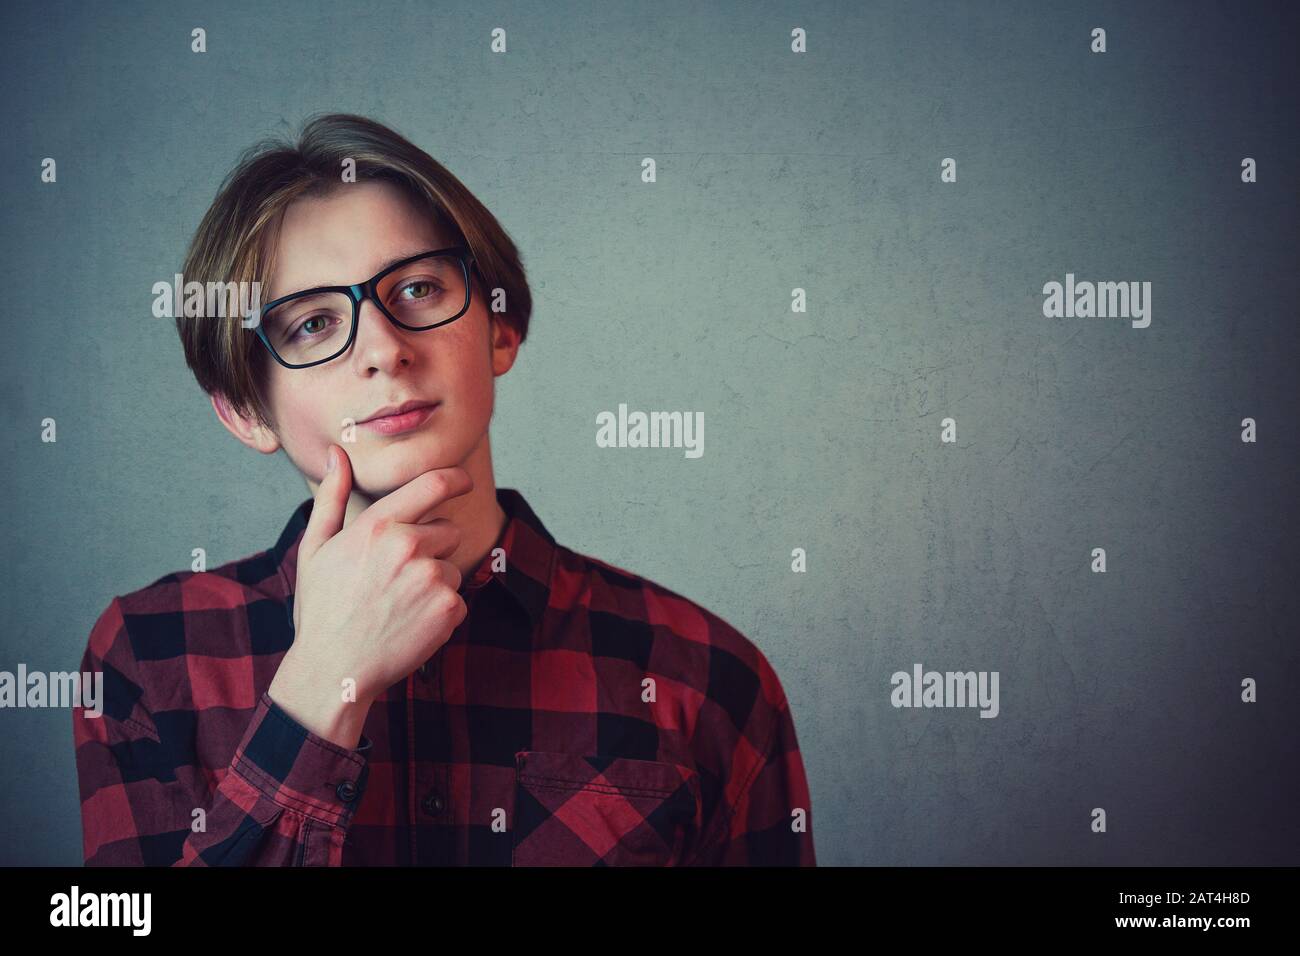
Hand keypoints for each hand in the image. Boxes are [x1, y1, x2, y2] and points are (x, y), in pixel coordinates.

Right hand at [269, 444, 471, 740]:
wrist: (334, 669)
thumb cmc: (322, 609)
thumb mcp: (315, 549)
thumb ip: (332, 497)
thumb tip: (336, 453)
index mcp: (378, 526)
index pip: (433, 484)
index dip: (455, 478)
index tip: (463, 480)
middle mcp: (408, 545)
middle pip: (447, 530)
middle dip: (432, 548)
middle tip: (397, 578)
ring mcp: (431, 577)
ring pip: (452, 567)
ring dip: (436, 582)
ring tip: (398, 604)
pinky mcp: (448, 608)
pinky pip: (458, 599)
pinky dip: (441, 612)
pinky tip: (410, 624)